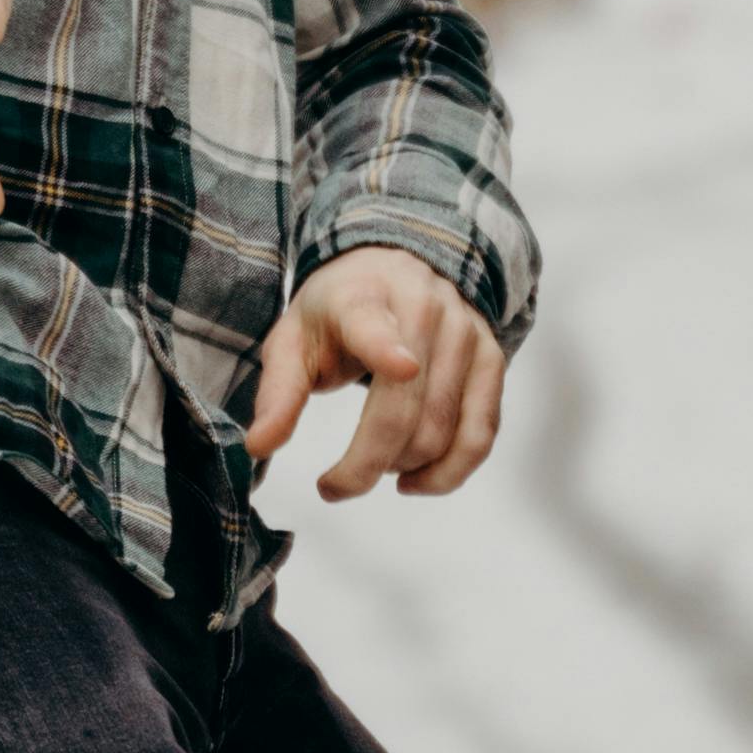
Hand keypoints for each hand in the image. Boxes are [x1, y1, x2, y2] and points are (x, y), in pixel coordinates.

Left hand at [244, 246, 507, 502]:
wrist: (398, 265)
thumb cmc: (339, 312)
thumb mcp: (294, 339)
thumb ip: (278, 394)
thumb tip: (259, 448)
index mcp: (362, 299)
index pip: (375, 327)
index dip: (387, 348)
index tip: (401, 367)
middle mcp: (424, 310)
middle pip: (404, 409)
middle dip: (364, 466)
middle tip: (332, 486)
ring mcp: (465, 334)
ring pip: (441, 432)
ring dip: (401, 468)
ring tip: (373, 466)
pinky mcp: (492, 359)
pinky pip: (481, 435)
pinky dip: (449, 473)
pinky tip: (416, 481)